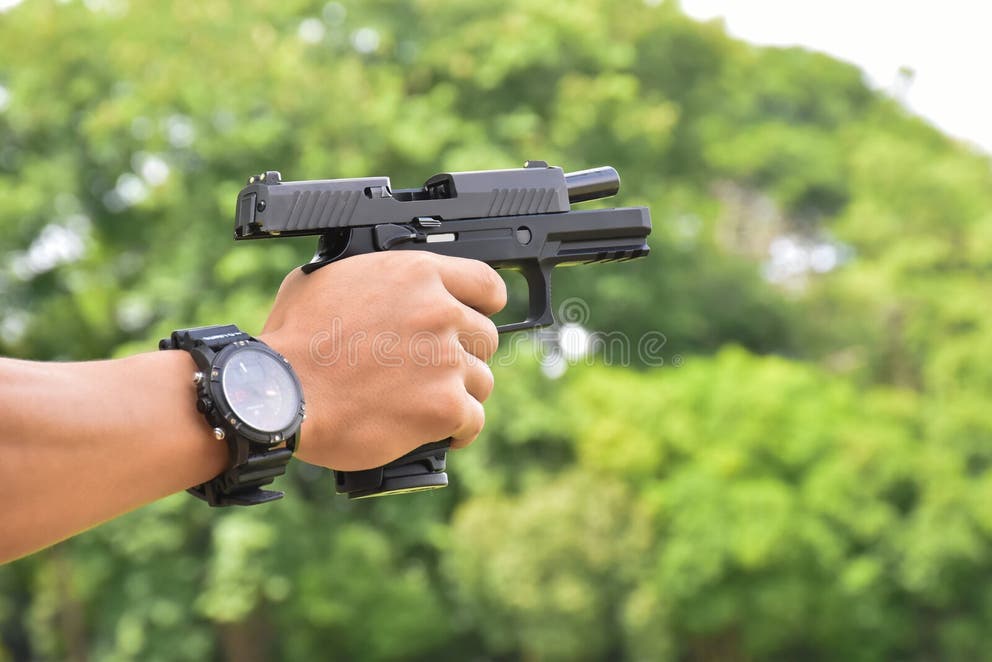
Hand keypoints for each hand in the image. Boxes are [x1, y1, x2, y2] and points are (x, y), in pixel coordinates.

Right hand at [260, 252, 506, 470]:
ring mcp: (445, 360)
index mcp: (416, 274)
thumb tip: (381, 286)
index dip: (482, 305)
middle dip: (462, 355)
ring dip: (459, 394)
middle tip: (430, 371)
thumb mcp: (327, 280)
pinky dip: (457, 430)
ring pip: (482, 381)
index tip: (474, 319)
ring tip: (425, 403)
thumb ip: (373, 278)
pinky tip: (438, 432)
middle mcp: (438, 312)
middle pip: (485, 337)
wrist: (278, 394)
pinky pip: (473, 421)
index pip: (485, 284)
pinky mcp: (444, 406)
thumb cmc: (292, 340)